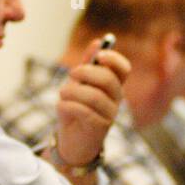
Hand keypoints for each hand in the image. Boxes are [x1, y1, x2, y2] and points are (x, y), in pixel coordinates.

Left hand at [53, 38, 129, 167]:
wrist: (70, 142)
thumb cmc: (75, 110)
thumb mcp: (78, 84)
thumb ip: (87, 64)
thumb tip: (97, 42)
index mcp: (113, 86)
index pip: (124, 69)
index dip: (113, 58)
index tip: (99, 55)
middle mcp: (116, 99)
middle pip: (108, 79)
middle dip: (86, 72)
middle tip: (72, 74)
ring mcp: (110, 115)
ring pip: (94, 96)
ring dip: (72, 91)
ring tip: (62, 94)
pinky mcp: (99, 129)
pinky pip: (84, 112)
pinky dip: (68, 106)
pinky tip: (60, 106)